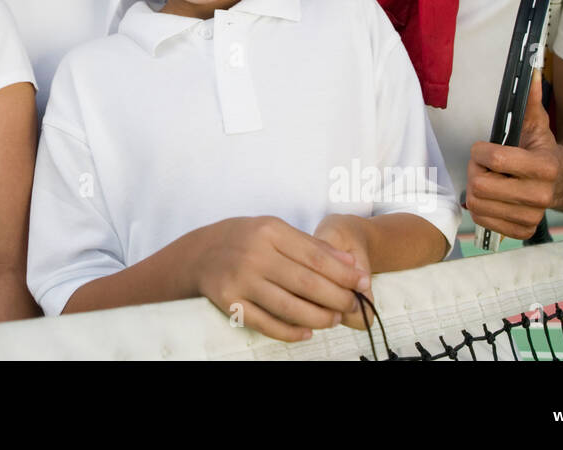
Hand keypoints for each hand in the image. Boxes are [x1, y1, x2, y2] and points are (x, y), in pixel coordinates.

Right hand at [190, 216, 369, 342]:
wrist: (200, 253)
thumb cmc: (245, 239)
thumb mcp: (275, 229)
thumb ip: (313, 246)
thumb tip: (351, 265)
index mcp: (269, 231)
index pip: (317, 256)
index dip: (344, 273)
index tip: (362, 282)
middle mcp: (254, 254)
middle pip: (307, 283)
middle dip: (337, 298)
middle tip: (352, 305)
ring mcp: (240, 280)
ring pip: (289, 307)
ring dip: (318, 317)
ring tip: (333, 319)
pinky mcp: (230, 302)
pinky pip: (267, 324)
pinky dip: (290, 332)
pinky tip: (307, 332)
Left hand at [466, 74, 562, 239]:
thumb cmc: (547, 152)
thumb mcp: (539, 126)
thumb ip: (530, 100)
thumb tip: (532, 69)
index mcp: (545, 167)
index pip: (495, 160)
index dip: (480, 151)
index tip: (482, 148)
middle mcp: (540, 195)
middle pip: (480, 185)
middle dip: (475, 171)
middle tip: (481, 165)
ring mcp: (532, 216)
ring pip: (478, 204)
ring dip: (475, 190)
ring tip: (487, 180)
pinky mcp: (523, 230)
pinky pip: (484, 221)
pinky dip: (481, 209)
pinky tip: (492, 197)